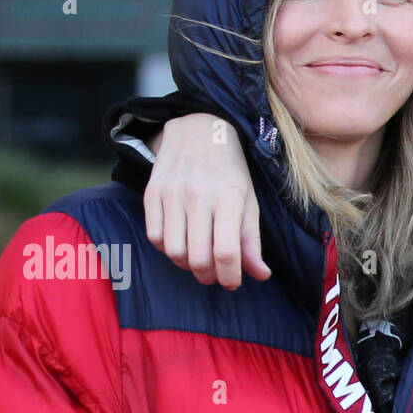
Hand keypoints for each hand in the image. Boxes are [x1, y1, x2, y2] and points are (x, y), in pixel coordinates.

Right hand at [143, 113, 268, 288]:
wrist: (199, 129)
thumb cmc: (230, 171)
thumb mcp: (248, 201)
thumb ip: (252, 240)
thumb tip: (260, 275)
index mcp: (229, 198)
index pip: (227, 252)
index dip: (230, 277)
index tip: (232, 282)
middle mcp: (198, 196)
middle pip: (198, 258)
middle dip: (208, 276)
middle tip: (215, 273)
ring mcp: (172, 194)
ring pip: (174, 252)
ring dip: (187, 265)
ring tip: (198, 258)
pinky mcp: (152, 193)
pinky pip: (155, 237)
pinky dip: (167, 248)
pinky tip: (181, 241)